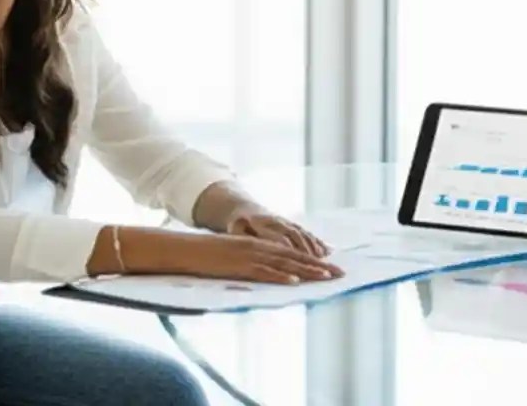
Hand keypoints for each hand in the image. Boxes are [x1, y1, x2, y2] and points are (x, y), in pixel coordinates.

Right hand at [157, 231, 344, 284]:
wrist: (185, 248)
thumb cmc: (208, 255)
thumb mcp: (234, 255)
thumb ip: (253, 262)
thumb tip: (270, 273)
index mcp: (259, 244)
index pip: (292, 252)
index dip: (314, 260)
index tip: (332, 267)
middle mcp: (259, 247)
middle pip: (295, 256)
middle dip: (319, 266)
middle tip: (340, 274)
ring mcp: (250, 256)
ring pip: (285, 263)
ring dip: (308, 271)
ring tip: (327, 278)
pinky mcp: (240, 266)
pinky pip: (264, 272)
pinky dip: (280, 276)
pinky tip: (294, 281)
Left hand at [226, 208, 330, 257]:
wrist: (240, 205)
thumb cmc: (236, 225)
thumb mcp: (234, 230)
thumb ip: (243, 239)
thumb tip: (252, 249)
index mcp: (261, 224)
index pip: (280, 240)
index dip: (292, 253)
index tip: (300, 267)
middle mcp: (276, 221)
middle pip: (297, 238)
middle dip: (310, 254)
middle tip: (322, 268)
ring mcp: (285, 221)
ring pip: (303, 234)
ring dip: (316, 248)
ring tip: (326, 261)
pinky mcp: (290, 223)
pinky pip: (306, 232)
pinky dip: (317, 241)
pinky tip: (327, 251)